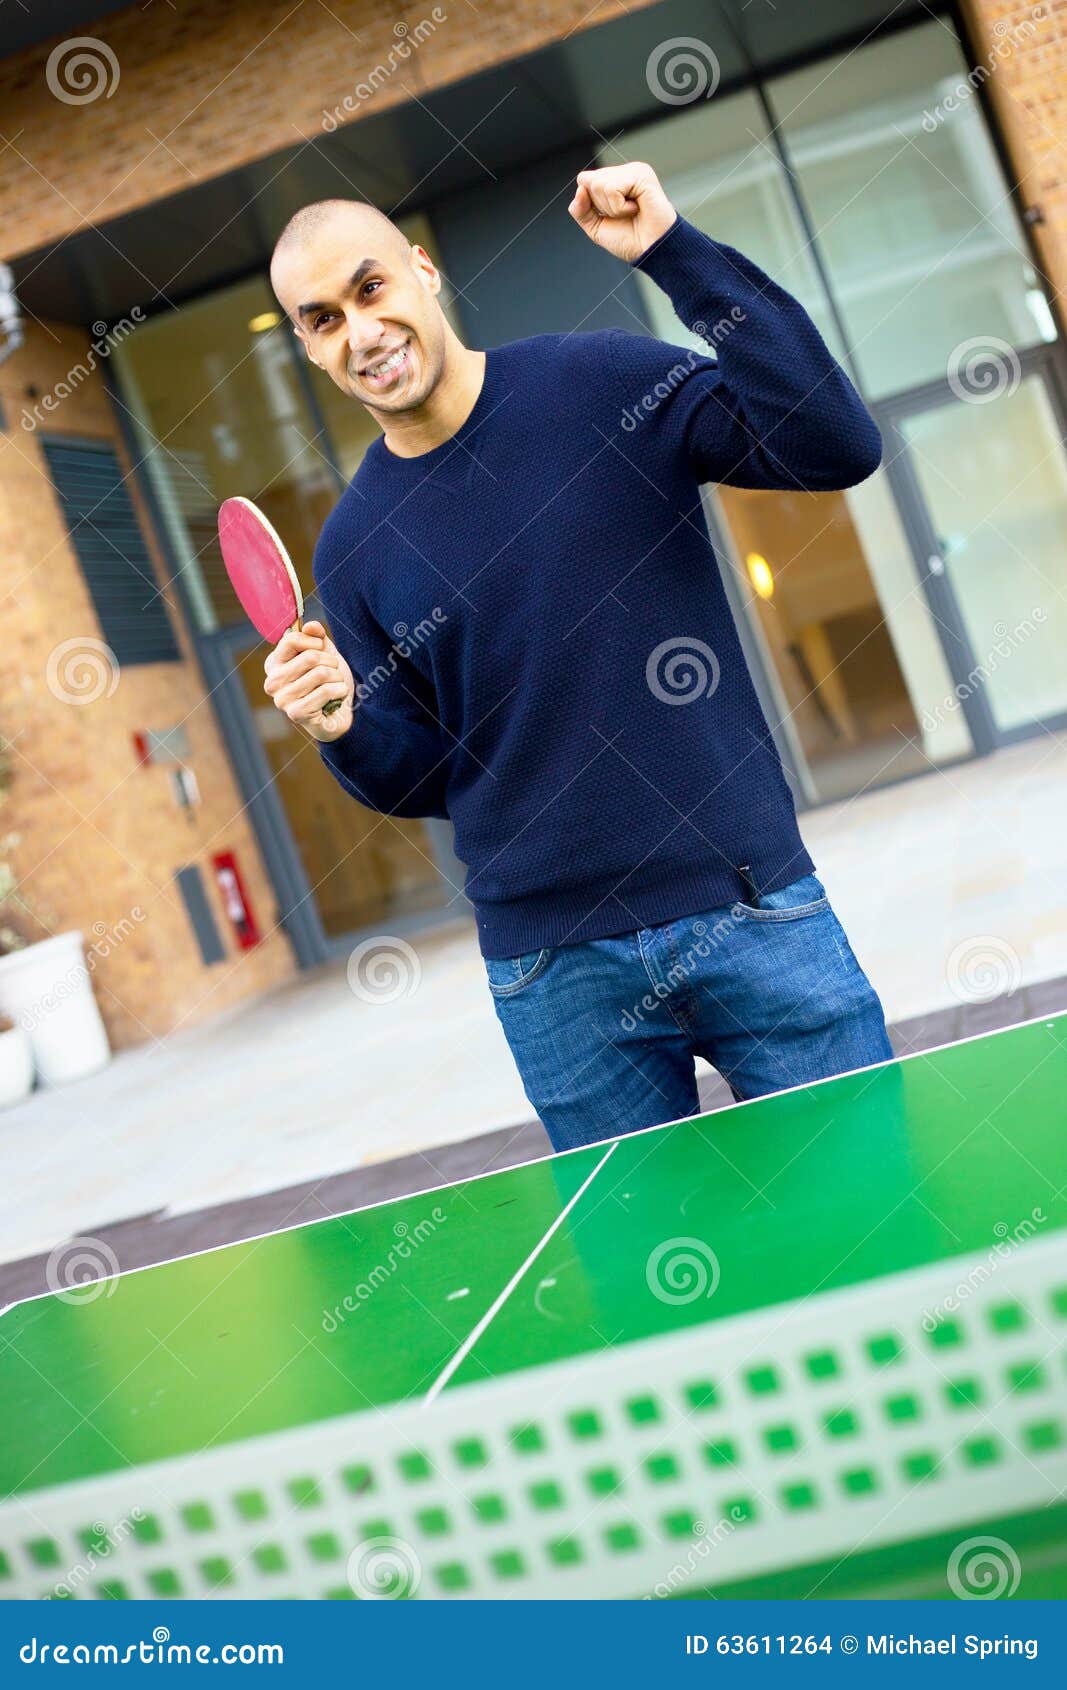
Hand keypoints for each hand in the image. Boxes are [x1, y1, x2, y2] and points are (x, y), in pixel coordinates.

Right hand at [264, 620, 353, 740]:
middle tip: (334, 672)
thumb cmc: (328, 682)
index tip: (323, 651)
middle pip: (309, 657)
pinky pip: (325, 691)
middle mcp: (272, 682)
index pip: (292, 639)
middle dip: (331, 663)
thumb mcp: (324, 653)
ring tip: (335, 685)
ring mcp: (282, 699)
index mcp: (274, 664)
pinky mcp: (296, 714)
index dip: (315, 643)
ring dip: (337, 678)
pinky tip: (337, 697)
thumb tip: (311, 626)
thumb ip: (316, 637)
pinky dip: (339, 691)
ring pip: (320, 673)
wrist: (339, 714)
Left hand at [568, 163, 676, 262]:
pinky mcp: (641, 174)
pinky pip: (612, 189)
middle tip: (623, 214)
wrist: (652, 250)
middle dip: (601, 206)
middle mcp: (623, 172)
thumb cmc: (631, 240)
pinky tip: (636, 208)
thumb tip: (579, 189)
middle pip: (587, 180)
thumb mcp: (597, 228)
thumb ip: (581, 210)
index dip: (590, 203)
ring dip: (611, 208)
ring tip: (631, 211)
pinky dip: (620, 207)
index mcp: (614, 180)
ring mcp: (633, 171)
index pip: (584, 181)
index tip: (611, 215)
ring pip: (598, 183)